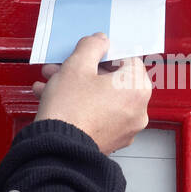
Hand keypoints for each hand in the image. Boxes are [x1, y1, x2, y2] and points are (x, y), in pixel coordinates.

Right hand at [31, 33, 151, 154]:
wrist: (57, 150)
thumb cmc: (70, 111)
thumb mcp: (77, 65)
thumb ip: (92, 46)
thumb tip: (100, 41)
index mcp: (137, 89)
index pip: (128, 59)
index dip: (105, 52)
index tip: (90, 52)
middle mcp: (138, 110)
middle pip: (113, 80)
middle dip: (85, 71)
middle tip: (64, 67)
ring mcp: (126, 128)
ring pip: (102, 98)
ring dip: (78, 87)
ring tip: (52, 83)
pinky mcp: (111, 140)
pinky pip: (99, 115)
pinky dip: (82, 106)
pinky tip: (56, 100)